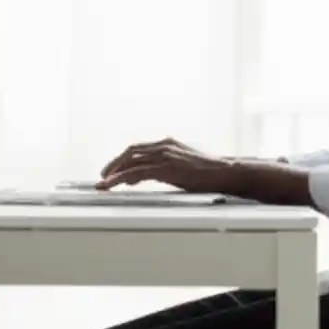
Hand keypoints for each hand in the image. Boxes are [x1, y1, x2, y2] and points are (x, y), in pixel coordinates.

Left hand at [97, 137, 239, 193]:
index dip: (123, 159)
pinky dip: (121, 178)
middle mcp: (164, 146)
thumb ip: (164, 169)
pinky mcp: (166, 167)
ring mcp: (164, 155)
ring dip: (114, 172)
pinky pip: (136, 172)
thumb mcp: (183, 167)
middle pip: (131, 152)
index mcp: (168, 144)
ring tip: (103, 184)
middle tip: (104, 177)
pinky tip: (113, 185)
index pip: (138, 149)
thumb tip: (146, 177)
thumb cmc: (208, 174)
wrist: (225, 173)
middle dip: (114, 164)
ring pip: (130, 161)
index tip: (114, 170)